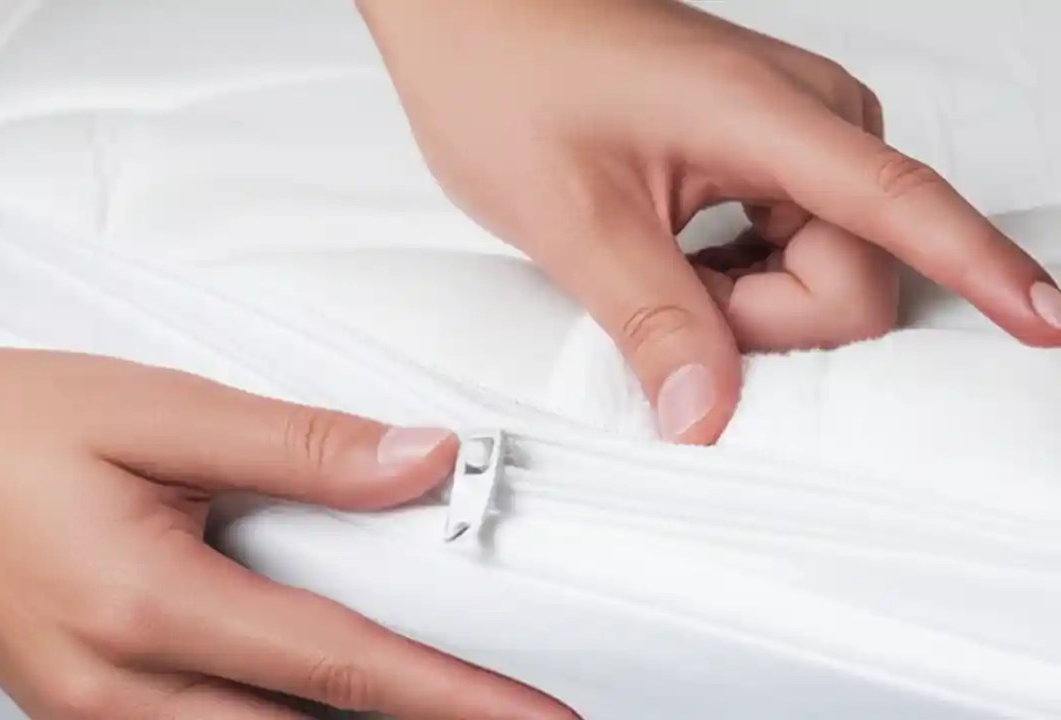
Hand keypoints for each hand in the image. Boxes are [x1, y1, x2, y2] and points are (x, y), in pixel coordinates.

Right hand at [0, 307, 575, 719]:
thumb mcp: (156, 411)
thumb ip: (297, 447)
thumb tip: (415, 460)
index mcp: (144, 606)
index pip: (341, 666)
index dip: (455, 697)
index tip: (533, 717)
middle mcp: (116, 689)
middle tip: (501, 714)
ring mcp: (92, 716)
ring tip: (423, 693)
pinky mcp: (79, 712)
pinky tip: (308, 683)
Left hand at [359, 0, 1060, 443]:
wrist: (469, 14)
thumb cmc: (507, 76)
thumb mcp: (574, 219)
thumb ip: (652, 321)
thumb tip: (708, 413)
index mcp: (771, 116)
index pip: (904, 204)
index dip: (983, 270)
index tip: (1046, 322)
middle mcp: (806, 120)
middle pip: (854, 277)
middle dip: (763, 323)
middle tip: (665, 293)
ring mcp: (788, 137)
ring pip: (823, 273)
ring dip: (745, 305)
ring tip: (656, 262)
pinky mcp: (764, 154)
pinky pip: (793, 250)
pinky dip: (740, 282)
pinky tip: (678, 260)